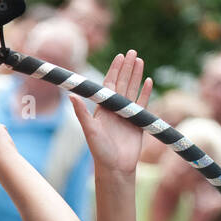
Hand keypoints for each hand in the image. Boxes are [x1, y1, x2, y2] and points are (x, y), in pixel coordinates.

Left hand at [69, 49, 152, 173]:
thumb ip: (81, 113)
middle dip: (127, 68)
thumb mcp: (89, 130)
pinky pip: (143, 104)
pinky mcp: (138, 122)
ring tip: (140, 61)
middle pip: (123, 83)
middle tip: (132, 52)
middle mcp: (115, 109)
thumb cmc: (99, 151)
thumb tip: (71, 95)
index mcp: (103, 108)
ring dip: (136, 76)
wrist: (115, 168)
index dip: (114, 70)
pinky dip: (146, 93)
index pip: (110, 84)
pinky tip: (148, 81)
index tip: (119, 57)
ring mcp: (127, 114)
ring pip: (133, 90)